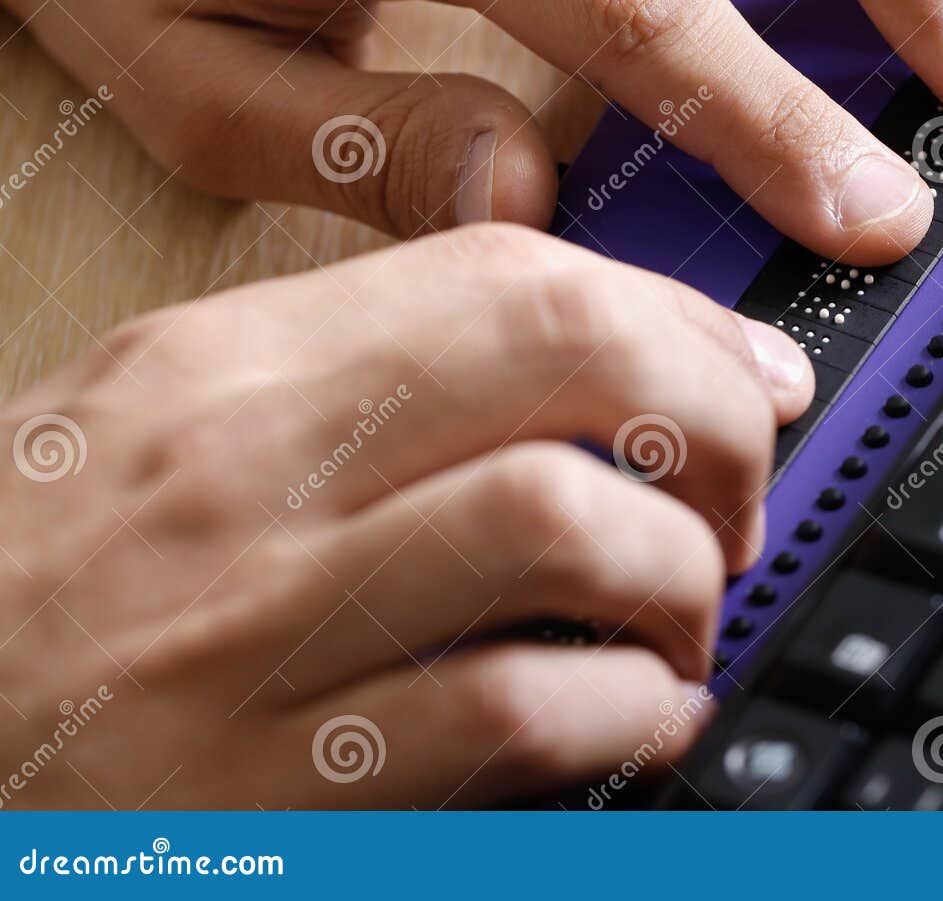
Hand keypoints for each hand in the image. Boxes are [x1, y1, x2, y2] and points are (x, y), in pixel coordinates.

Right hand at [0, 224, 812, 806]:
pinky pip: (519, 715)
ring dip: (683, 575)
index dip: (677, 320)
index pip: (511, 273)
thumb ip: (358, 386)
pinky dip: (627, 714)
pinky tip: (635, 722)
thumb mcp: (156, 434)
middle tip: (737, 497)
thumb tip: (575, 377)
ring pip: (568, 523)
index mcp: (223, 367)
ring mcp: (255, 630)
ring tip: (684, 618)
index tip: (747, 376)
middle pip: (569, 358)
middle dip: (714, 420)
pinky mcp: (269, 793)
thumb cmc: (26, 597)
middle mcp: (247, 473)